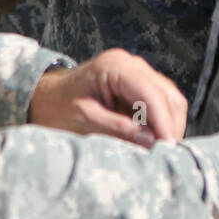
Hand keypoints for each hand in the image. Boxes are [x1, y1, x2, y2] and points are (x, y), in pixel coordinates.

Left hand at [29, 49, 187, 148]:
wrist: (47, 98)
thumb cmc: (60, 108)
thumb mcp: (85, 121)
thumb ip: (118, 129)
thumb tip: (152, 142)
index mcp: (114, 66)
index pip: (150, 94)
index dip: (163, 122)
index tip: (169, 148)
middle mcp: (131, 63)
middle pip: (167, 95)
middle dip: (170, 125)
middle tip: (167, 155)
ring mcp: (138, 72)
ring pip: (169, 98)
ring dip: (169, 125)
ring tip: (161, 151)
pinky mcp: (140, 84)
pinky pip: (161, 102)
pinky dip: (162, 122)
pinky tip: (155, 141)